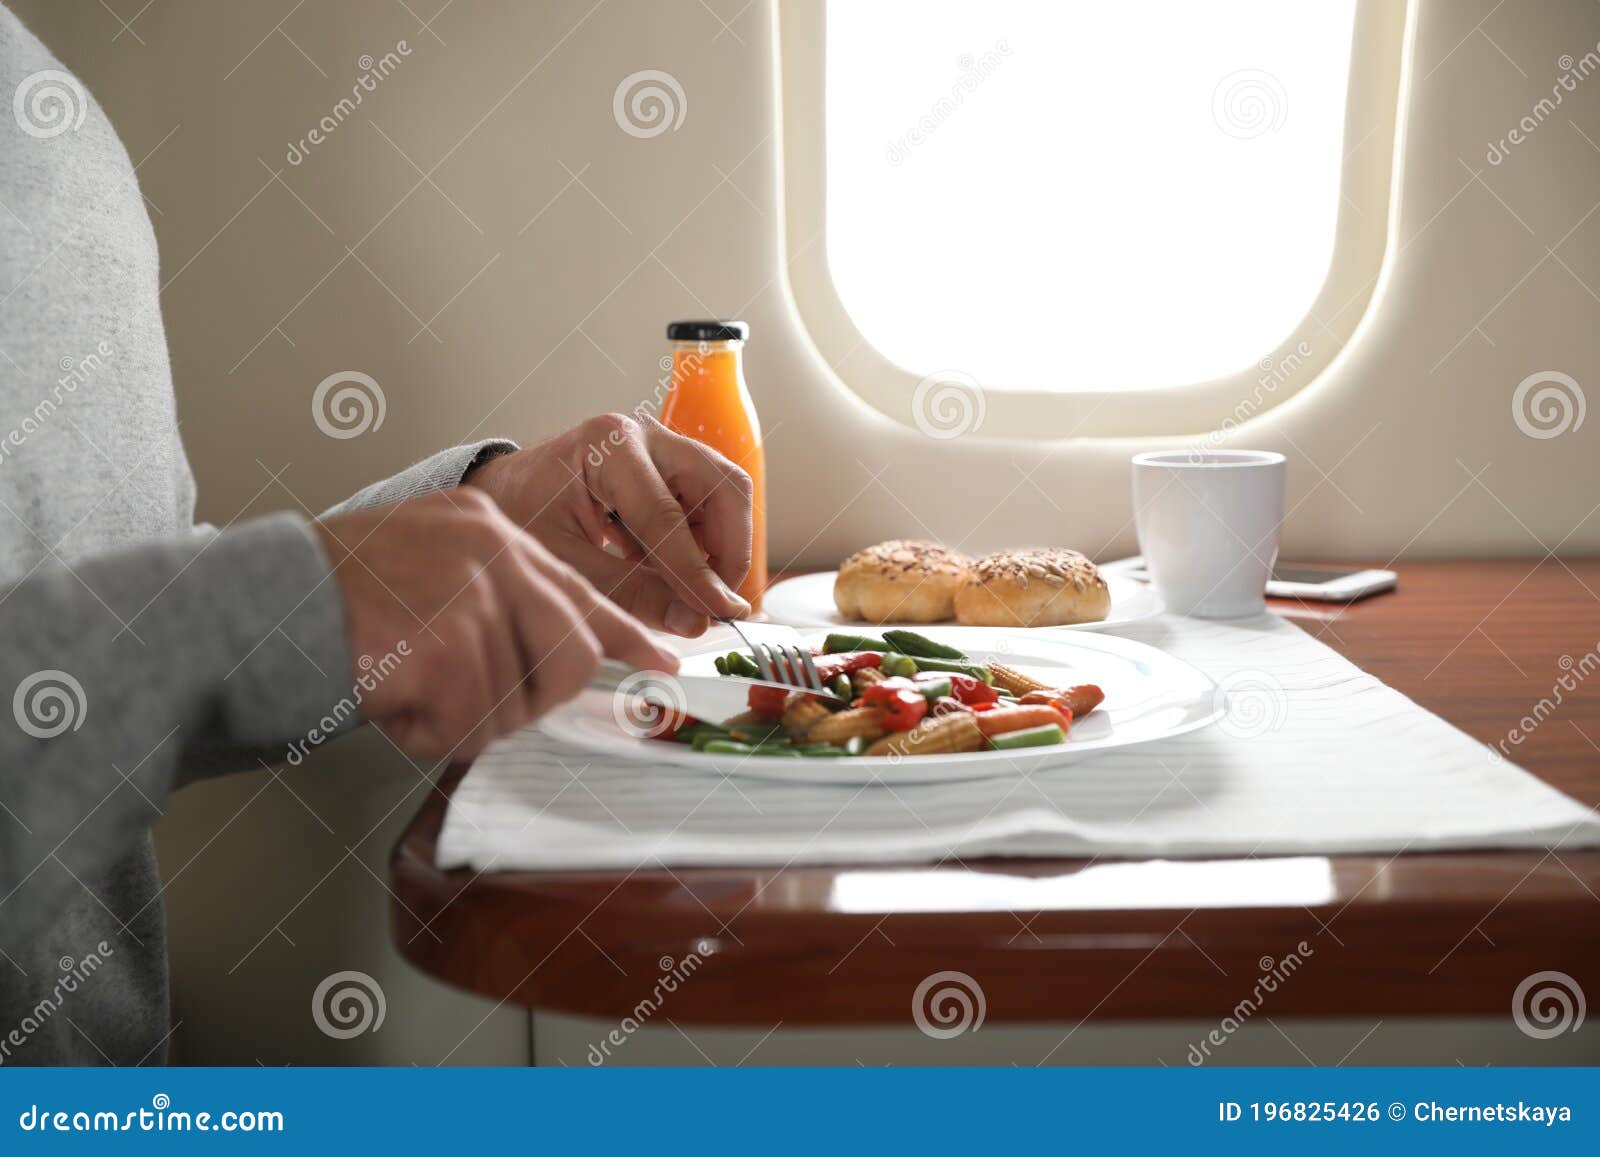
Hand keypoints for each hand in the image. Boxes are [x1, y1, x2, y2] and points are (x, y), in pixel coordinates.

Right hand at [313, 488, 677, 760]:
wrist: (250, 604)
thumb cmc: (325, 597)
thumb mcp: (423, 567)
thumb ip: (491, 597)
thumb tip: (552, 657)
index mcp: (488, 526)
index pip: (580, 588)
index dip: (625, 634)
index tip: (661, 660)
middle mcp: (492, 550)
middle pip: (570, 654)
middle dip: (530, 697)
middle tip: (467, 702)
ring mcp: (474, 595)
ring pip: (517, 700)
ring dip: (461, 718)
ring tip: (403, 688)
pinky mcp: (450, 646)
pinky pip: (469, 726)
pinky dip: (428, 732)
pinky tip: (389, 699)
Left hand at [463, 413, 752, 636]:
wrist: (504, 492)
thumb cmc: (520, 517)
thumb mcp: (564, 563)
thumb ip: (628, 593)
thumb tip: (693, 622)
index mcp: (608, 447)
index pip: (668, 517)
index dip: (697, 571)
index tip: (720, 612)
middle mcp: (644, 435)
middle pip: (722, 485)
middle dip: (728, 549)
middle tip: (717, 602)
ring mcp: (662, 447)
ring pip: (725, 495)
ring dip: (718, 548)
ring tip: (687, 590)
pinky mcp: (670, 468)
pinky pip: (709, 506)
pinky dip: (702, 545)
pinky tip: (669, 574)